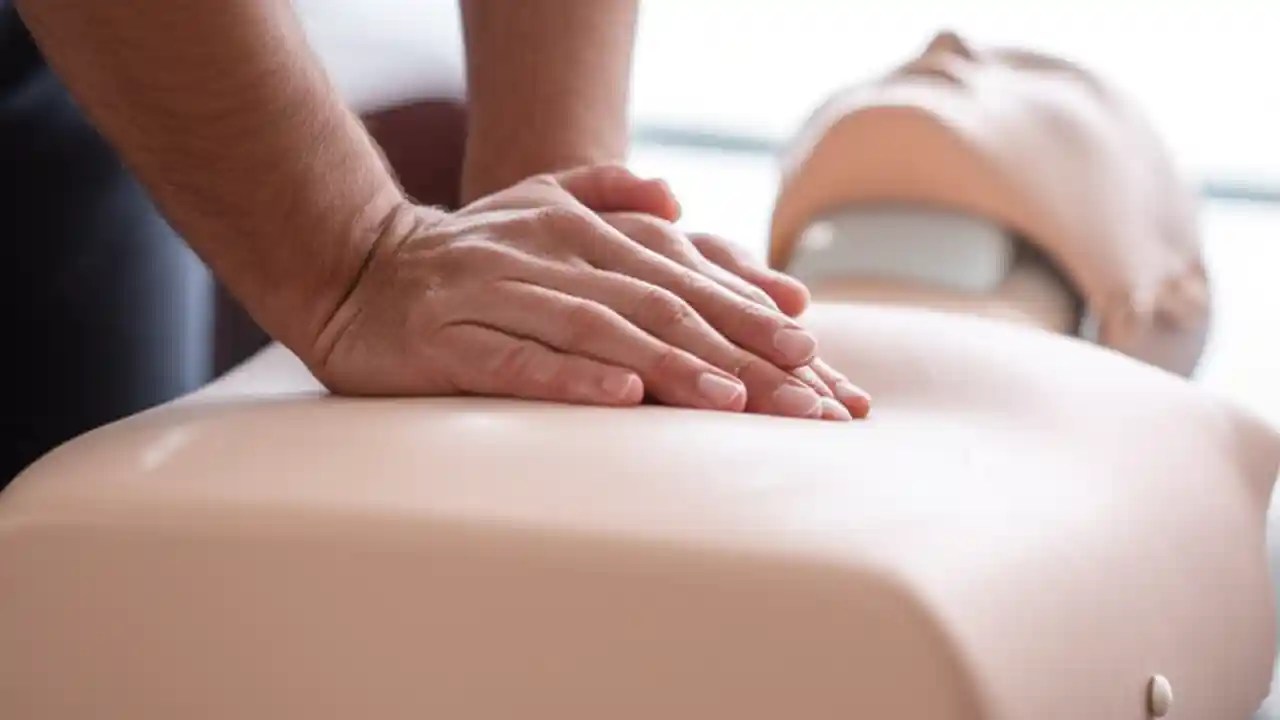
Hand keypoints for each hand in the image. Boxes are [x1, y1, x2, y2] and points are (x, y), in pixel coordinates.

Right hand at [308, 165, 841, 418]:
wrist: (355, 270)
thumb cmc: (465, 253)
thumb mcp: (538, 204)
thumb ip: (609, 194)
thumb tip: (677, 197)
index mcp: (581, 229)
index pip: (681, 274)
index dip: (747, 312)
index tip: (809, 352)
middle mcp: (548, 254)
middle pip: (658, 305)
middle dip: (734, 350)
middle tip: (799, 392)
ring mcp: (497, 295)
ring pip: (598, 332)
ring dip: (668, 367)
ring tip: (730, 399)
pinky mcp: (449, 340)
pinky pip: (517, 361)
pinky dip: (570, 380)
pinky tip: (620, 401)